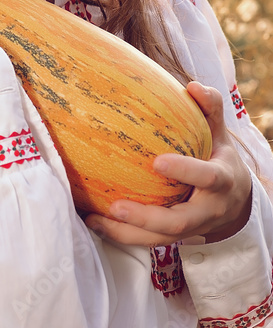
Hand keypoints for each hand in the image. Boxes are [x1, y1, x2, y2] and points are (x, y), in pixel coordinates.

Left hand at [85, 82, 252, 245]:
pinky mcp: (173, 238)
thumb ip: (210, 108)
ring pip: (159, 239)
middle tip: (116, 206)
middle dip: (147, 217)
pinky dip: (119, 234)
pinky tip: (92, 221)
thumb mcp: (220, 133)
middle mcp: (207, 210)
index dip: (185, 170)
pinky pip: (146, 242)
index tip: (157, 161)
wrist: (234, 202)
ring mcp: (190, 228)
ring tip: (96, 218)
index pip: (206, 177)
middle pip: (179, 222)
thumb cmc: (218, 158)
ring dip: (126, 232)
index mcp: (221, 181)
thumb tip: (192, 86)